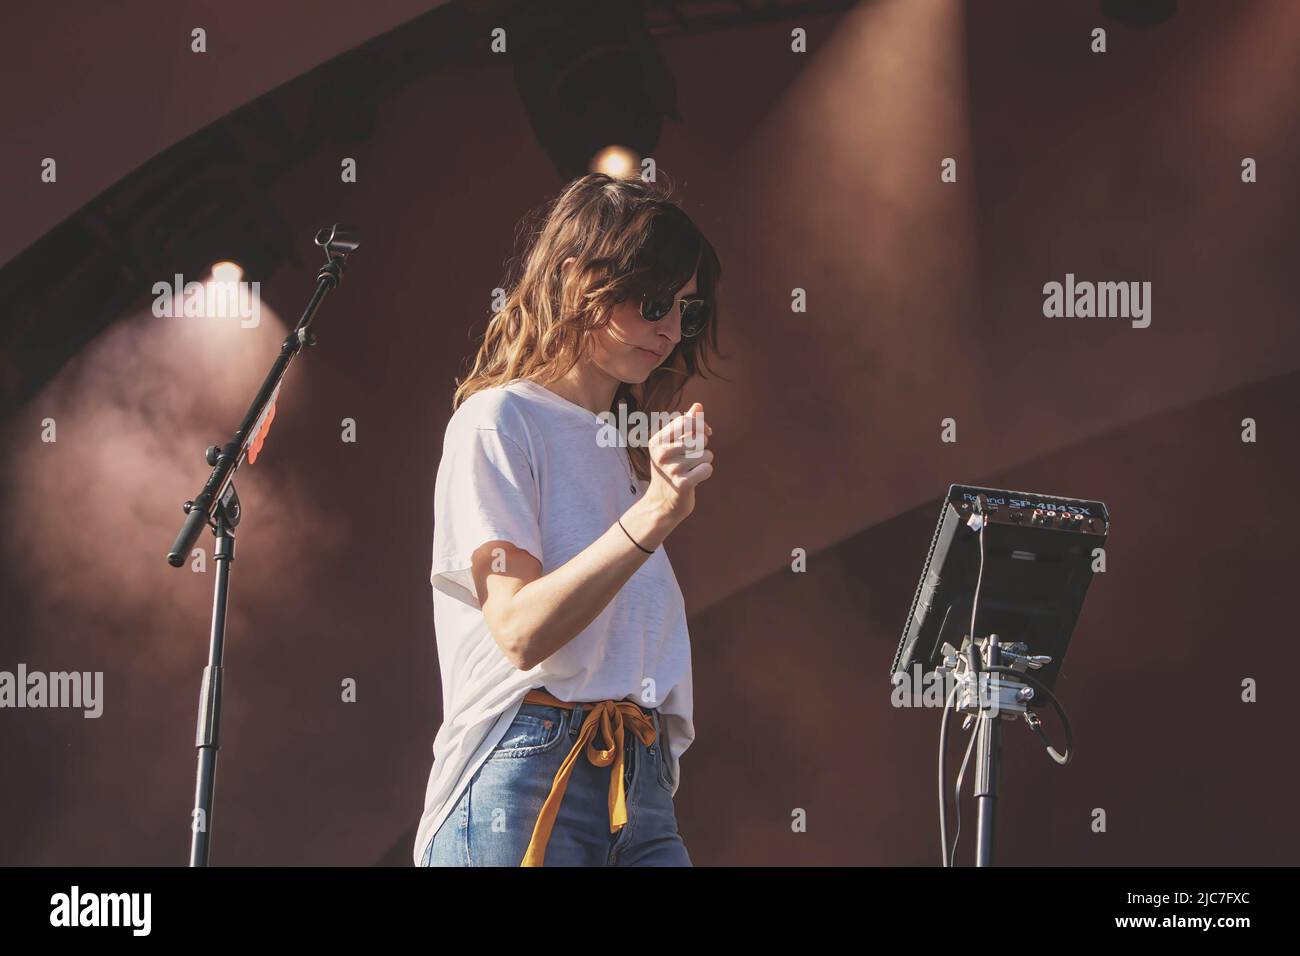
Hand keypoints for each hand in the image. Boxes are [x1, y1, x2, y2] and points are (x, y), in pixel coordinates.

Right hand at [643, 402, 713, 524]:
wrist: (661, 504)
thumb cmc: (670, 470)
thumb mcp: (673, 446)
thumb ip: (686, 425)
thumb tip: (698, 406)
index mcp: (657, 440)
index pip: (686, 421)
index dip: (701, 425)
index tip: (706, 433)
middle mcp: (662, 453)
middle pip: (698, 438)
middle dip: (703, 446)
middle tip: (693, 457)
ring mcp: (671, 469)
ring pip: (706, 454)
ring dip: (704, 461)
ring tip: (692, 470)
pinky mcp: (682, 483)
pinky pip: (707, 469)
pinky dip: (705, 473)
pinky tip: (695, 479)